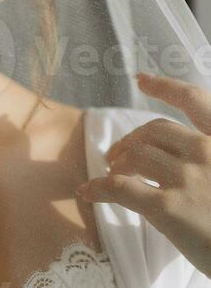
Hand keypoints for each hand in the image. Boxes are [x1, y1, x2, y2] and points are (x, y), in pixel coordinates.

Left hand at [77, 72, 210, 277]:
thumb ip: (210, 160)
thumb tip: (178, 160)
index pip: (195, 100)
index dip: (166, 87)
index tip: (142, 80)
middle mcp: (208, 151)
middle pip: (154, 131)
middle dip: (131, 140)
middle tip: (117, 156)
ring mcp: (188, 177)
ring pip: (135, 155)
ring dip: (117, 163)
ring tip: (112, 175)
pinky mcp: (169, 207)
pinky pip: (121, 188)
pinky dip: (99, 188)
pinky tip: (89, 193)